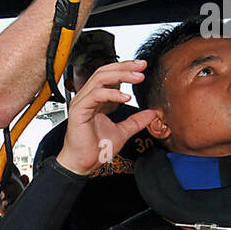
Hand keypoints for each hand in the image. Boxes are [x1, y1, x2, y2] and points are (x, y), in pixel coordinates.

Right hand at [57, 60, 159, 175]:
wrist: (83, 163)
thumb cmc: (95, 149)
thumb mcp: (122, 131)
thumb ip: (136, 121)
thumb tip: (151, 114)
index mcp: (94, 100)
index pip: (108, 76)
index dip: (125, 69)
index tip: (142, 68)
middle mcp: (86, 98)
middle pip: (104, 72)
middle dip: (124, 67)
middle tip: (142, 66)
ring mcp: (81, 103)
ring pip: (100, 78)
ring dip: (121, 75)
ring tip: (138, 78)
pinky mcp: (78, 111)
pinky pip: (95, 95)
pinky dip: (112, 93)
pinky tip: (126, 97)